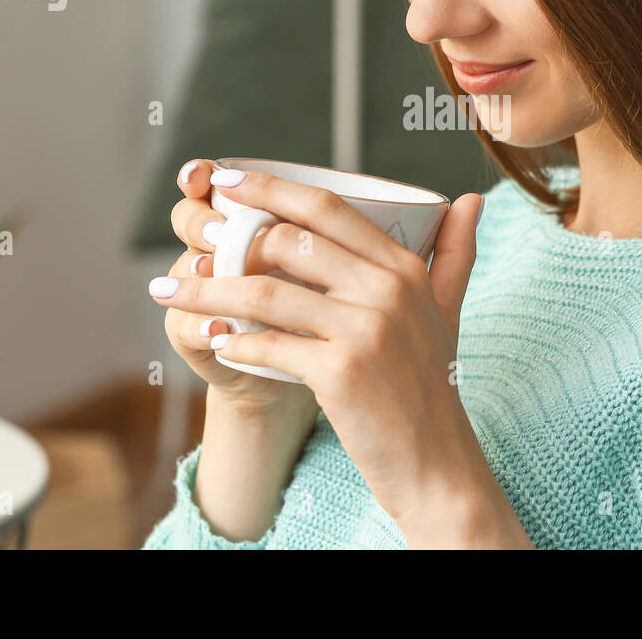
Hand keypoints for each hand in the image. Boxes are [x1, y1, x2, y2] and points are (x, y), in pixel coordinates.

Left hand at [147, 168, 529, 545]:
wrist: (435, 463)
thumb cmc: (429, 385)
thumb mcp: (446, 310)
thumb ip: (455, 252)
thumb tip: (473, 199)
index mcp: (404, 267)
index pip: (327, 207)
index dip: (270, 187)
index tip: (224, 179)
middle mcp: (387, 290)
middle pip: (288, 241)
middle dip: (228, 240)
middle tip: (193, 245)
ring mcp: (364, 331)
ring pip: (265, 293)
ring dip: (208, 291)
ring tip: (168, 290)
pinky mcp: (340, 373)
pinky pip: (269, 346)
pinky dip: (236, 345)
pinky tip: (217, 344)